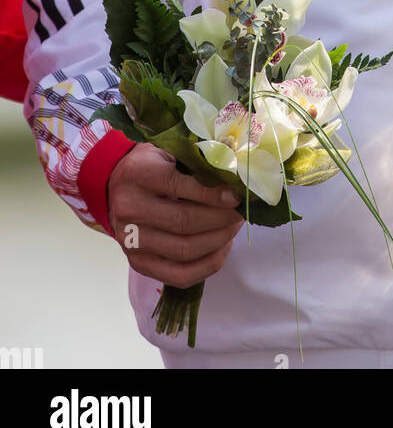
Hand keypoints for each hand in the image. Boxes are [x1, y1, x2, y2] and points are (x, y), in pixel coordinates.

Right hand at [107, 143, 243, 287]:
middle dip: (221, 218)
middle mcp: (129, 209)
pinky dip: (208, 265)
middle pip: (184, 222)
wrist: (115, 185)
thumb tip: (234, 177)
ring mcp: (131, 241)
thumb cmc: (151, 165)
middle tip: (241, 212)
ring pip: (184, 250)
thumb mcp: (169, 152)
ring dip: (219, 240)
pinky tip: (223, 247)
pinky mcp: (138, 263)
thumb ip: (196, 163)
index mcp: (138, 174)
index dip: (213, 194)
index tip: (236, 195)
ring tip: (234, 226)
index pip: (180, 187)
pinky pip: (180, 275)